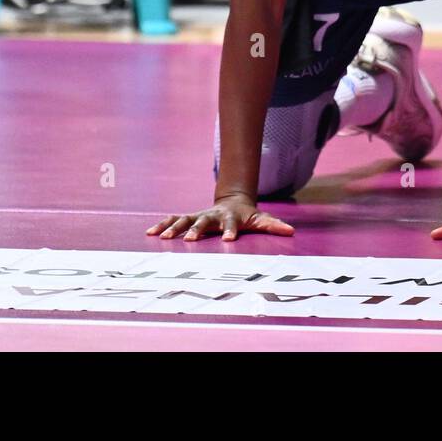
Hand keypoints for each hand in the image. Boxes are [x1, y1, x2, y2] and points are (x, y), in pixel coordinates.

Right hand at [146, 193, 294, 241]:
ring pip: (184, 219)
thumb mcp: (261, 219)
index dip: (231, 231)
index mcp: (230, 217)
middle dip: (196, 229)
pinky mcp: (189, 218)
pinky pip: (173, 220)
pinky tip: (150, 233)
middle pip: (203, 221)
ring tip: (162, 237)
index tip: (228, 240)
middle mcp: (212, 215)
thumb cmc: (247, 216)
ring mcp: (199, 215)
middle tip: (190, 239)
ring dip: (173, 227)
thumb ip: (273, 226)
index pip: (231, 225)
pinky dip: (162, 225)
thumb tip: (291, 231)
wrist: (233, 202)